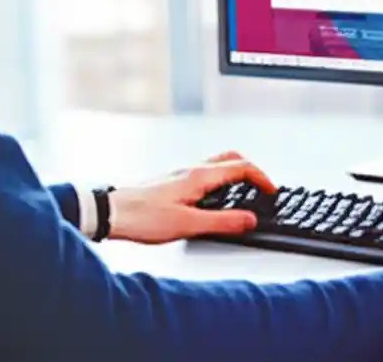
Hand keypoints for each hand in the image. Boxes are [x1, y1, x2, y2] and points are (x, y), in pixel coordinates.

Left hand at [106, 151, 276, 243]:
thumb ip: (222, 222)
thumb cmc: (142, 217)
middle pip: (231, 158)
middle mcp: (191, 169)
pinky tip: (213, 199)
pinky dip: (218, 181)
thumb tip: (249, 219)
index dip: (262, 178)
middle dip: (251, 170)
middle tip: (261, 187)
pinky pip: (203, 174)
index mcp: (199, 176)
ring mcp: (180, 174)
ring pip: (216, 165)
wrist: (110, 213)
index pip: (242, 167)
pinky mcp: (171, 182)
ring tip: (242, 194)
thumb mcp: (188, 224)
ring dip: (234, 174)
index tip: (271, 191)